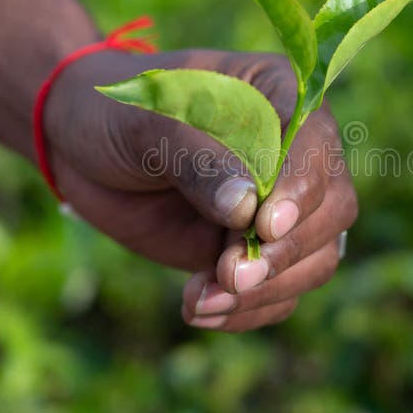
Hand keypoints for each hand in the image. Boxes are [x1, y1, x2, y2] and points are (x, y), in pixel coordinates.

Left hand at [44, 49, 357, 330]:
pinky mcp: (254, 251)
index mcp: (281, 99)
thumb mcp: (147, 122)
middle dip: (286, 250)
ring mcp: (277, 208)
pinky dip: (247, 312)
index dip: (302, 187)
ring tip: (203, 299)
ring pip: (314, 260)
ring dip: (266, 290)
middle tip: (230, 274)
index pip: (317, 145)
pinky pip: (278, 293)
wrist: (81, 146)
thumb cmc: (119, 111)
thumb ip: (198, 160)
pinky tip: (198, 310)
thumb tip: (246, 211)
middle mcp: (294, 157)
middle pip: (331, 210)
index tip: (266, 224)